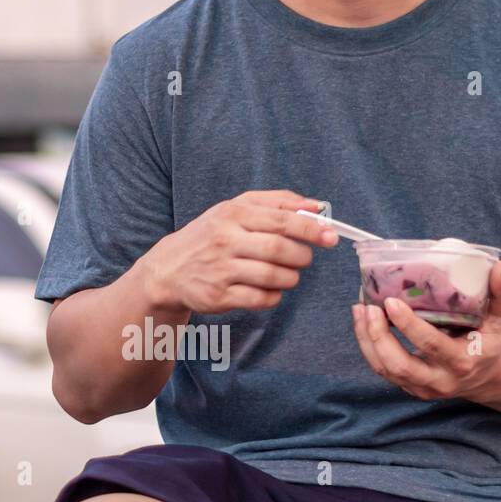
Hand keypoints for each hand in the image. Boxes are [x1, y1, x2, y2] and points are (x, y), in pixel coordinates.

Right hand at [139, 190, 338, 313]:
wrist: (169, 269)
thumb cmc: (211, 235)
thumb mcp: (235, 209)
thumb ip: (277, 202)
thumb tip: (316, 206)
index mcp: (232, 215)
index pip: (281, 221)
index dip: (311, 230)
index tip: (331, 237)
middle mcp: (224, 241)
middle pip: (279, 249)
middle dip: (302, 256)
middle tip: (305, 258)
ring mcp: (220, 271)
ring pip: (273, 276)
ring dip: (291, 278)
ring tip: (289, 274)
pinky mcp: (218, 297)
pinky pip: (260, 299)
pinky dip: (275, 296)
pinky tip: (272, 289)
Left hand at [352, 260, 500, 401]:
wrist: (483, 375)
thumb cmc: (490, 339)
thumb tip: (499, 267)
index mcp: (463, 362)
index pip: (431, 345)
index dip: (408, 325)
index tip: (391, 302)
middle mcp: (440, 380)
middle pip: (399, 366)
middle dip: (378, 336)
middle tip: (369, 308)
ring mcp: (420, 387)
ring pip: (384, 369)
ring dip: (367, 339)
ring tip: (360, 310)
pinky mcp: (407, 386)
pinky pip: (381, 369)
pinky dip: (367, 345)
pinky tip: (362, 321)